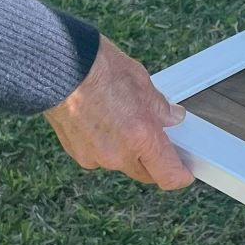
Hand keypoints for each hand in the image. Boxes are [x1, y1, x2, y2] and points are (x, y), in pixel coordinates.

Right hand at [44, 36, 192, 190]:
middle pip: (145, 173)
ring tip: (120, 119)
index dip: (180, 176)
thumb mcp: (142, 83)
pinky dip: (104, 145)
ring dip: (126, 151)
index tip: (184, 171)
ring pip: (121, 164)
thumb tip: (173, 119)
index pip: (169, 176)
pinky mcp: (77, 154)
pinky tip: (99, 121)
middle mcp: (119, 154)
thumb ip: (160, 108)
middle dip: (153, 160)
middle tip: (154, 136)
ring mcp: (95, 157)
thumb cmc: (100, 70)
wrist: (60, 68)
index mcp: (141, 136)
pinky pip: (99, 157)